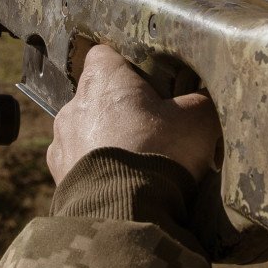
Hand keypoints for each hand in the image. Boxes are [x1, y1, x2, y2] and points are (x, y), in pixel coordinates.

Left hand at [47, 44, 219, 184]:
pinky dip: (95, 171)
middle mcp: (73, 104)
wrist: (121, 213)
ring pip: (85, 131)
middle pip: (98, 96)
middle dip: (121, 109)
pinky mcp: (58, 176)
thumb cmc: (158, 153)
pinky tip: (119, 184)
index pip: (106, 54)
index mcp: (103, 79)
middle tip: (153, 129)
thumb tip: (208, 97)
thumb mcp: (198, 120)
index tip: (149, 82)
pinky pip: (78, 165)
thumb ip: (202, 101)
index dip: (128, 65)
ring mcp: (62, 141)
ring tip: (137, 162)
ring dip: (105, 141)